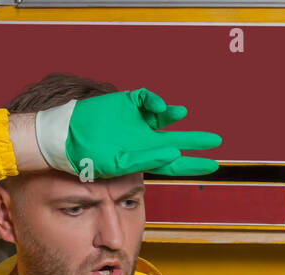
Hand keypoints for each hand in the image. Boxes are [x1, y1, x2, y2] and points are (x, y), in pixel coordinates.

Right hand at [35, 89, 221, 177]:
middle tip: (216, 140)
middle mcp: (145, 140)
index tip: (214, 165)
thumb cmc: (90, 157)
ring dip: (173, 115)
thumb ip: (148, 158)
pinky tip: (160, 107)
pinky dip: (155, 101)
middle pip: (176, 141)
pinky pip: (147, 99)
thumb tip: (174, 154)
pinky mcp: (127, 103)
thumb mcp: (120, 163)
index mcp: (145, 158)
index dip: (194, 164)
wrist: (67, 136)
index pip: (175, 164)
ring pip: (163, 117)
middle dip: (196, 141)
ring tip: (180, 113)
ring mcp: (137, 121)